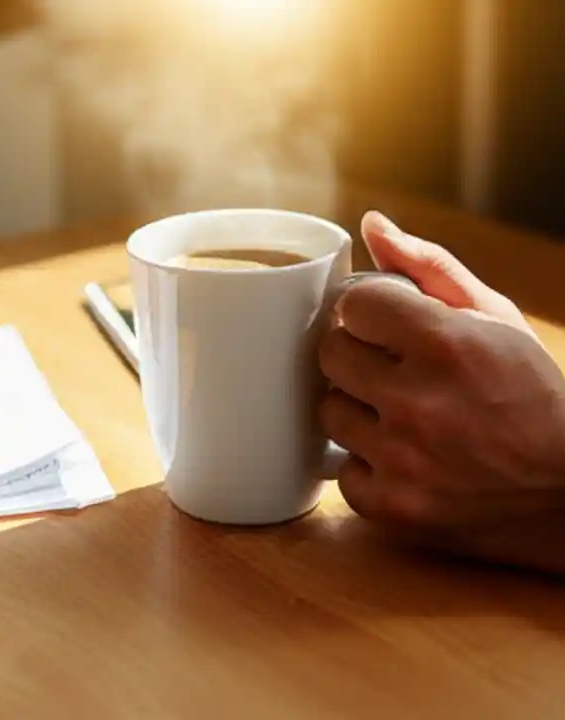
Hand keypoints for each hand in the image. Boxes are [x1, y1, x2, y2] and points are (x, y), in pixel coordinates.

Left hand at [319, 212, 564, 573]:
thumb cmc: (530, 393)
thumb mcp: (496, 319)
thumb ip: (429, 266)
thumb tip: (371, 224)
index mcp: (446, 344)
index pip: (353, 303)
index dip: (371, 312)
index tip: (388, 325)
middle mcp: (418, 401)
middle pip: (330, 353)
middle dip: (359, 355)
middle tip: (395, 369)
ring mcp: (401, 459)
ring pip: (329, 411)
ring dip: (359, 409)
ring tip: (405, 415)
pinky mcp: (392, 506)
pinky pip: (341, 470)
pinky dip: (368, 465)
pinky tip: (407, 458)